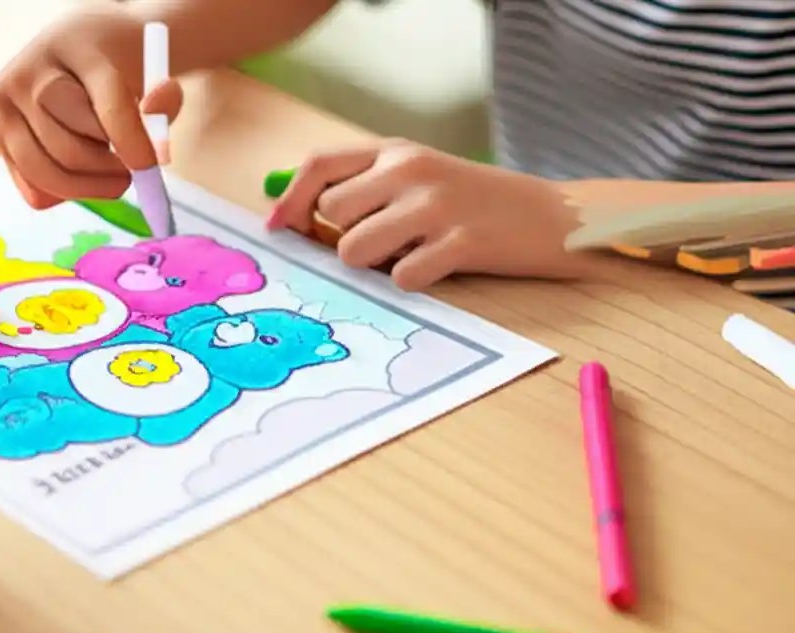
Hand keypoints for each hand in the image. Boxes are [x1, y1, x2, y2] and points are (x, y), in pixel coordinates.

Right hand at [0, 5, 182, 208]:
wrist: (73, 50)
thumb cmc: (115, 62)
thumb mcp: (148, 68)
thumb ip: (165, 100)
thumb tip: (159, 151)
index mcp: (73, 46)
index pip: (106, 104)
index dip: (131, 142)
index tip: (152, 167)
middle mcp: (26, 75)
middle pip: (70, 148)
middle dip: (109, 171)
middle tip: (133, 173)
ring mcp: (4, 108)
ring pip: (48, 173)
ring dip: (90, 187)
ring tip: (115, 175)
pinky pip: (34, 190)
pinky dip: (65, 195)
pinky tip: (83, 175)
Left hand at [267, 139, 590, 290]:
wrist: (553, 216)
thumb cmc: (470, 204)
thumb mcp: (416, 178)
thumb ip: (363, 190)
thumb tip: (292, 220)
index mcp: (396, 151)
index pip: (320, 165)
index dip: (290, 200)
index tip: (278, 230)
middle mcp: (411, 170)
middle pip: (331, 214)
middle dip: (342, 240)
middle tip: (378, 246)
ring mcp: (436, 205)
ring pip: (354, 250)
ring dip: (373, 266)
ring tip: (408, 256)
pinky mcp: (461, 242)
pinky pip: (400, 278)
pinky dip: (412, 283)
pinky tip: (439, 268)